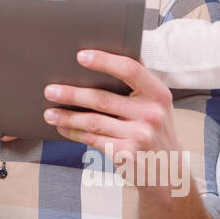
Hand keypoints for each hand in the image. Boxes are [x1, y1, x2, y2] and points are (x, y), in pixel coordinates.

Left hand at [42, 50, 185, 191]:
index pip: (130, 70)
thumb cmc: (156, 129)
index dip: (104, 61)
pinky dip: (75, 133)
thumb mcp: (157, 103)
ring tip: (49, 113)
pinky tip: (63, 128)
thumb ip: (140, 80)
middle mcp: (151, 114)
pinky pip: (93, 139)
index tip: (80, 56)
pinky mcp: (127, 154)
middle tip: (50, 90)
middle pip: (102, 98)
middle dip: (72, 94)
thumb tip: (116, 48)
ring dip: (67, 117)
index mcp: (158, 93)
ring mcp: (140, 136)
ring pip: (93, 121)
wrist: (169, 170)